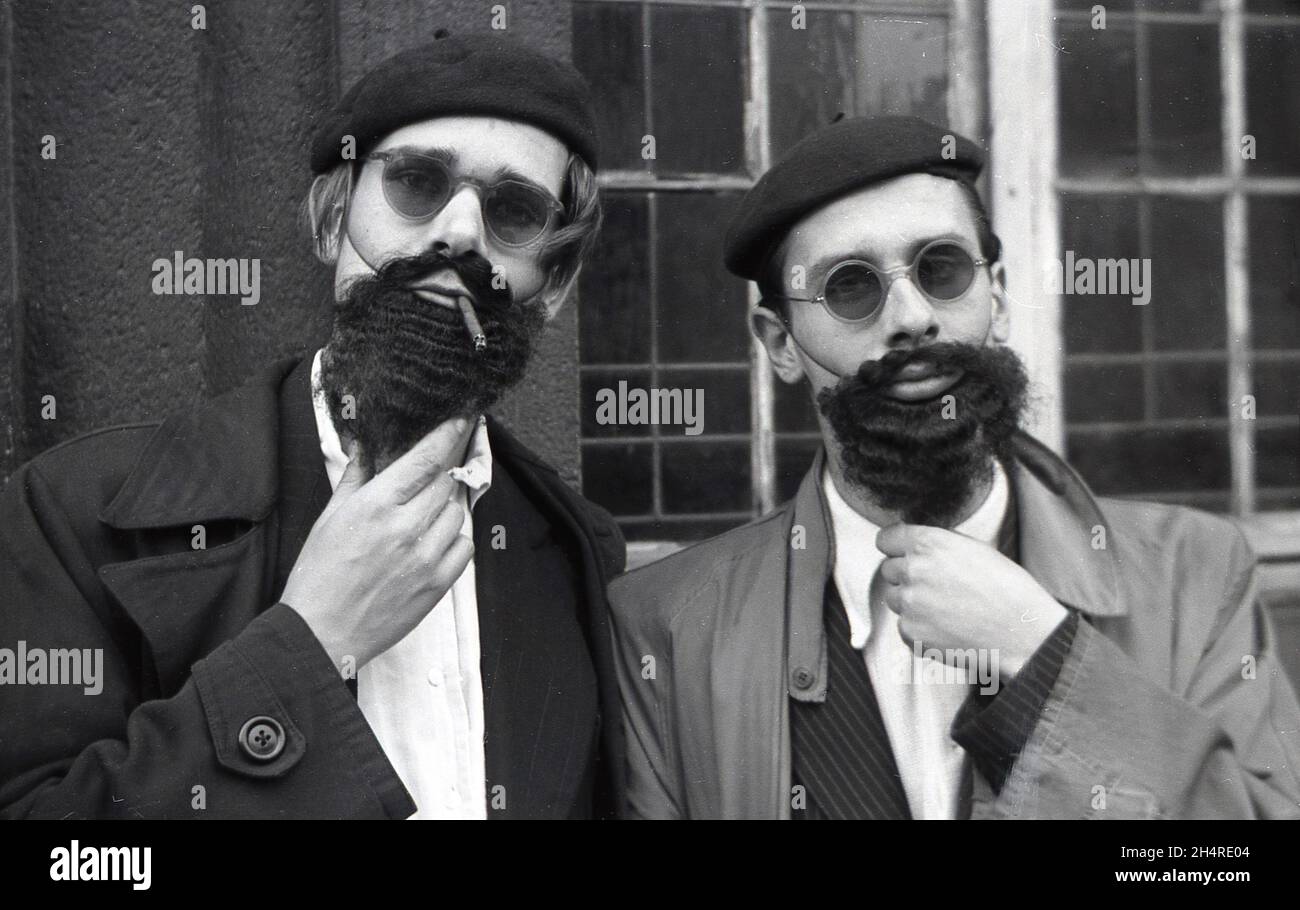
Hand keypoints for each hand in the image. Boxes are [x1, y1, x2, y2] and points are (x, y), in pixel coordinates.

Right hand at [281, 416, 475, 672]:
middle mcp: (406, 528)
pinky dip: (455, 538)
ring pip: (457, 512)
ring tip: (423, 512)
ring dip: (447, 505)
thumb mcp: (330, 517)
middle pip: (446, 482)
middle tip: (434, 471)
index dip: (450, 434)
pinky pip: (465, 547)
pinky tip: (434, 540)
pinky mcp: (437, 585)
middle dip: (443, 471)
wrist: (321, 632)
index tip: (464, 418)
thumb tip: (366, 445)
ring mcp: (425, 558)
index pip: (426, 459)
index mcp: (376, 506)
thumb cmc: (318, 575)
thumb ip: (356, 477)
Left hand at [875, 523, 1066, 679]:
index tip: (901, 553)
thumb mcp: (975, 549)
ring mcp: (910, 605)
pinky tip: (947, 627)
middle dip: (907, 576)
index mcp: (928, 544)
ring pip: (895, 599)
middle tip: (937, 586)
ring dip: (912, 603)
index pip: (886, 539)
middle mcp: (913, 571)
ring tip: (946, 608)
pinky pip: (904, 627)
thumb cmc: (1007, 589)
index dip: (895, 547)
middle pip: (889, 570)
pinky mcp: (911, 633)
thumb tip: (915, 542)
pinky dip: (919, 628)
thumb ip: (938, 543)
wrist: (1023, 632)